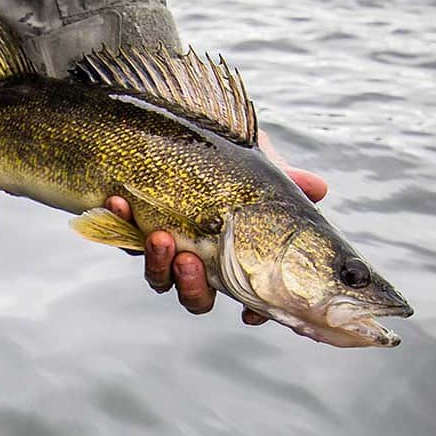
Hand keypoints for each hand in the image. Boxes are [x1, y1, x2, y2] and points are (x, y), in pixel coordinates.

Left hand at [104, 129, 327, 322]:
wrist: (176, 122)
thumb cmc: (229, 152)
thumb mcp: (257, 164)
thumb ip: (285, 180)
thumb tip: (319, 187)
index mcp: (235, 256)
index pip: (248, 296)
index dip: (253, 311)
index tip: (250, 313)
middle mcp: (199, 258)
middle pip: (196, 297)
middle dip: (191, 286)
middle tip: (191, 260)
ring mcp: (164, 247)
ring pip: (158, 277)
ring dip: (158, 262)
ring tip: (161, 236)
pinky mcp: (129, 227)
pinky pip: (120, 236)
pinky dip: (118, 220)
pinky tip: (117, 200)